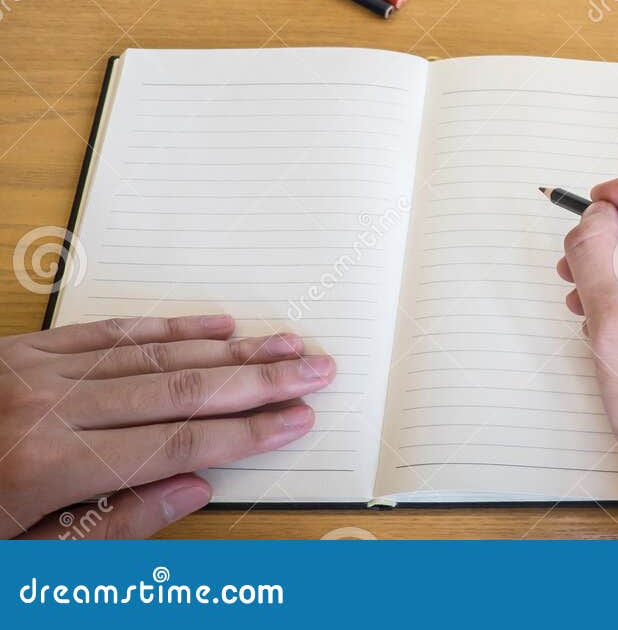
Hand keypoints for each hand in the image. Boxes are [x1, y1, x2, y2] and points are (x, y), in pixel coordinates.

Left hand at [0, 315, 333, 538]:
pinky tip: (213, 324)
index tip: (299, 418)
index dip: (247, 433)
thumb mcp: (19, 564)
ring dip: (227, 348)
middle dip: (258, 380)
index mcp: (45, 468)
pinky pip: (105, 331)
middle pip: (178, 390)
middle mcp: (43, 408)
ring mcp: (28, 371)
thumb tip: (195, 489)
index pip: (176, 446)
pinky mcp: (16, 351)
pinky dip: (165, 326)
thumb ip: (111, 529)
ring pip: (151, 353)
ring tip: (283, 343)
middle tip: (316, 366)